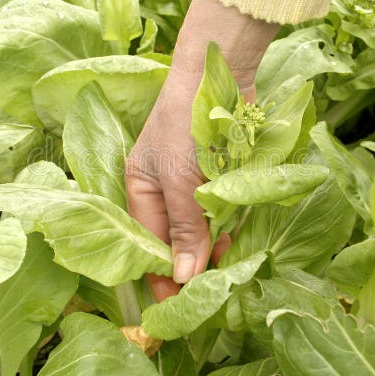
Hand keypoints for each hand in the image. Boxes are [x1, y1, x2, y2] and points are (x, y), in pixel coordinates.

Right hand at [126, 0, 278, 300]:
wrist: (218, 72)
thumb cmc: (186, 124)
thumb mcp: (179, 180)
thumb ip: (184, 228)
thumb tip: (183, 277)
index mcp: (138, 188)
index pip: (145, 242)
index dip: (159, 273)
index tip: (178, 303)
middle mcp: (161, 188)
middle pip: (172, 238)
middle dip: (190, 263)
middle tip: (211, 288)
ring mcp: (190, 181)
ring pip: (199, 227)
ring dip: (212, 246)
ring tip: (228, 264)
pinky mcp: (217, 174)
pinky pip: (219, 210)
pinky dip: (226, 225)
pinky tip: (236, 238)